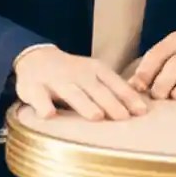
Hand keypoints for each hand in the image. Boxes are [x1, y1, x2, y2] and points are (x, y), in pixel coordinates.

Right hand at [14, 45, 147, 120]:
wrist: (35, 58)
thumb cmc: (73, 74)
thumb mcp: (94, 75)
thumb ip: (113, 89)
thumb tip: (141, 109)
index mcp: (95, 70)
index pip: (115, 84)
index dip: (128, 97)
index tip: (142, 112)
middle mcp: (78, 74)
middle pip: (97, 90)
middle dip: (111, 103)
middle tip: (124, 118)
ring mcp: (55, 80)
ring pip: (72, 93)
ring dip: (85, 105)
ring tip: (96, 117)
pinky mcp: (33, 88)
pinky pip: (39, 97)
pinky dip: (43, 105)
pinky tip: (49, 115)